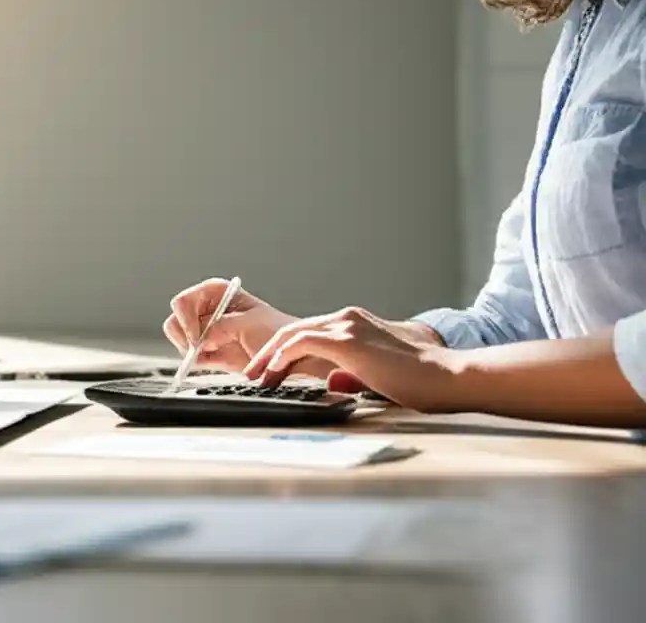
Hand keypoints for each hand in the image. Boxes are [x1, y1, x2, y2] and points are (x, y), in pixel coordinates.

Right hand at [161, 278, 331, 375]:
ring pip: (178, 337)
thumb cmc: (277, 332)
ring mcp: (206, 330)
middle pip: (176, 318)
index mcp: (216, 292)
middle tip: (200, 347)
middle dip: (185, 334)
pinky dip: (194, 360)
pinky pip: (189, 355)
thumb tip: (200, 338)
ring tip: (210, 353)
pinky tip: (212, 360)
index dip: (186, 318)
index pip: (184, 301)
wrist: (291, 355)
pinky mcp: (208, 351)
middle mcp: (207, 309)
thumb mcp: (248, 325)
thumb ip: (219, 327)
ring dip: (188, 348)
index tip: (197, 336)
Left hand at [243, 306, 459, 412]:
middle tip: (251, 374)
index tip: (268, 373)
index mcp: (356, 324)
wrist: (450, 377)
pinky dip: (280, 357)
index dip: (283, 353)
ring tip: (254, 377)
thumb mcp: (377, 377)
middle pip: (294, 330)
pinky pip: (300, 343)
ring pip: (292, 334)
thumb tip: (332, 381)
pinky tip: (271, 373)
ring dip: (268, 356)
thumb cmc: (423, 383)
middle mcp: (348, 319)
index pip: (308, 334)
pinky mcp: (347, 340)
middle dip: (268, 352)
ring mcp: (347, 326)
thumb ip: (352, 375)